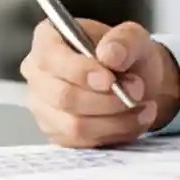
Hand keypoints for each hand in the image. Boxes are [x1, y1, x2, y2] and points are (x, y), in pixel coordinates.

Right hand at [21, 19, 179, 147]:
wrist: (136, 81)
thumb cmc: (126, 55)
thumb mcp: (133, 37)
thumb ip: (124, 40)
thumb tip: (110, 55)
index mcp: (48, 39)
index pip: (51, 58)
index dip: (80, 71)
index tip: (110, 80)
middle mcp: (37, 74)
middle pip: (63, 96)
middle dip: (106, 99)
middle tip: (137, 91)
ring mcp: (43, 107)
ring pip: (74, 125)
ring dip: (115, 120)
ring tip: (142, 108)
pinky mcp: (57, 133)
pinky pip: (83, 143)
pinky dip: (114, 134)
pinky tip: (134, 121)